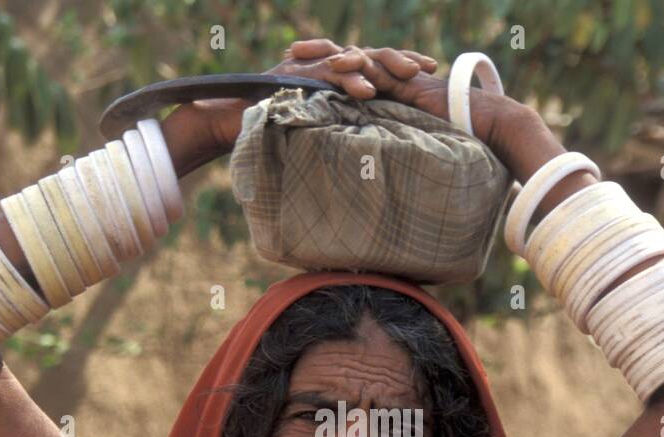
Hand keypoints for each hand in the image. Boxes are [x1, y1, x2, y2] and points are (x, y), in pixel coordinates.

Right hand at [195, 38, 439, 150]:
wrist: (233, 122)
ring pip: (354, 59)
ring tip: (409, 74)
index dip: (401, 68)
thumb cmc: (274, 131)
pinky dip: (348, 82)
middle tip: (428, 68)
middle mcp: (326, 66)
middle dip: (400, 60)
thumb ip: (343, 128)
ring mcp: (312, 67)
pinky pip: (327, 75)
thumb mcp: (319, 130)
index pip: (374, 67)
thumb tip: (375, 152)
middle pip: (370, 56)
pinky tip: (367, 90)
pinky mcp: (297, 75)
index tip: (430, 74)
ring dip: (383, 66)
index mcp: (335, 77)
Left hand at [288, 41, 538, 165]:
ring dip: (326, 55)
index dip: (319, 75)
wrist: (479, 130)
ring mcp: (394, 77)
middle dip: (315, 57)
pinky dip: (355, 65)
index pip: (344, 80)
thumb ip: (382, 159)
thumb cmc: (445, 149)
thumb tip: (362, 187)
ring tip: (299, 55)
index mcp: (381, 95)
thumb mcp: (400, 153)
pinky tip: (334, 65)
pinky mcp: (405, 78)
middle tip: (286, 55)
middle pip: (344, 62)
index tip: (292, 75)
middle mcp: (385, 82)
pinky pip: (376, 67)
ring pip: (354, 59)